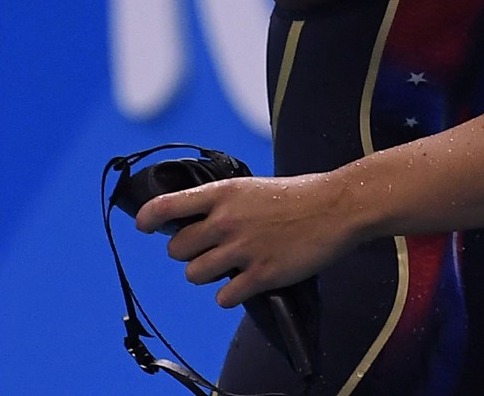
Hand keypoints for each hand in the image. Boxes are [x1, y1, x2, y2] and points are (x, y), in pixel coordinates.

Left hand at [135, 172, 356, 309]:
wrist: (340, 207)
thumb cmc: (302, 194)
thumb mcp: (255, 186)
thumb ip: (225, 203)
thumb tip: (200, 222)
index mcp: (224, 193)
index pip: (166, 206)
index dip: (147, 218)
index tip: (144, 226)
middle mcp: (226, 221)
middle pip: (176, 250)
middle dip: (189, 253)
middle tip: (209, 251)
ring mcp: (242, 249)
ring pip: (194, 275)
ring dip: (208, 275)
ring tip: (229, 269)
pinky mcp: (261, 274)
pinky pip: (223, 297)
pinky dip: (230, 295)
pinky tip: (245, 285)